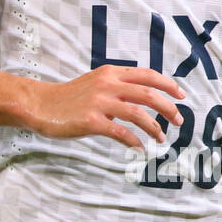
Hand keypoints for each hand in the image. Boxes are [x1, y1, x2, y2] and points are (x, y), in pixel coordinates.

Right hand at [25, 65, 184, 143]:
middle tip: (178, 120)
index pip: (147, 75)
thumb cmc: (69, 97)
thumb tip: (143, 98)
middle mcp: (107, 84)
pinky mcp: (91, 121)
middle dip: (168, 108)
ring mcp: (99, 102)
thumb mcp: (95, 82)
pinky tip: (139, 148)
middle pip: (148, 93)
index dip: (168, 84)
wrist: (40, 104)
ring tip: (161, 138)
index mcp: (110, 73)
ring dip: (154, 127)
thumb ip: (117, 86)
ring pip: (138, 113)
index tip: (180, 96)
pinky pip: (121, 132)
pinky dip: (134, 141)